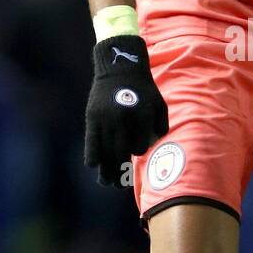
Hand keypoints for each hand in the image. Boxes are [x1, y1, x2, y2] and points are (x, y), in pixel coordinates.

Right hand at [84, 35, 168, 185]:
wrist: (119, 66)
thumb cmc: (143, 88)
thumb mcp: (158, 103)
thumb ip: (160, 126)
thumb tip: (155, 149)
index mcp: (141, 116)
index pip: (139, 146)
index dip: (137, 152)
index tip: (135, 152)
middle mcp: (123, 119)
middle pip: (120, 154)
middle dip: (120, 173)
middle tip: (120, 186)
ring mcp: (106, 118)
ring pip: (105, 151)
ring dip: (106, 170)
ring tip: (107, 183)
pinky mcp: (92, 116)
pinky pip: (91, 141)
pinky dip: (92, 154)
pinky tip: (94, 165)